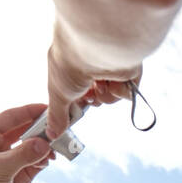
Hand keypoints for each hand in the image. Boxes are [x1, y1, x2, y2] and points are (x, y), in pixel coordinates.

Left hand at [0, 104, 54, 182]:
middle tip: (61, 129)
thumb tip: (45, 145)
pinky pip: (36, 162)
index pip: (13, 116)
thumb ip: (23, 154)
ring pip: (33, 146)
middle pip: (25, 129)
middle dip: (42, 130)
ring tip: (59, 148)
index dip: (32, 112)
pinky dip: (44, 160)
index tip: (50, 109)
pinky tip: (49, 160)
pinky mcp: (18, 174)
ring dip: (46, 146)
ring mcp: (10, 158)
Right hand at [47, 21, 140, 139]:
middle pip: (96, 95)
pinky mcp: (130, 69)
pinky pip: (128, 93)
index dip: (78, 101)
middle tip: (88, 94)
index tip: (75, 105)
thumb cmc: (69, 63)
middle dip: (92, 99)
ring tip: (98, 83)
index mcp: (74, 62)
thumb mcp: (58, 93)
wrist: (92, 48)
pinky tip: (112, 79)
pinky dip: (119, 91)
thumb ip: (57, 115)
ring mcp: (112, 65)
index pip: (79, 90)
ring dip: (104, 96)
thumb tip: (51, 134)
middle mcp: (93, 62)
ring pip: (111, 97)